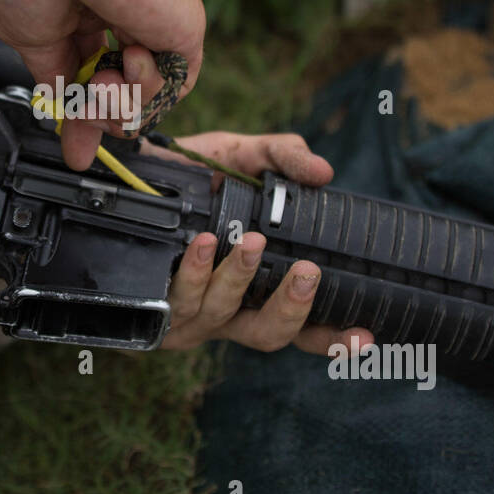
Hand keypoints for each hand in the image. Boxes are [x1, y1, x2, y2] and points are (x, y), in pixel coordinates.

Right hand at [0, 0, 204, 169]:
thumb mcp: (30, 38)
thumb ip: (54, 79)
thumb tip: (64, 116)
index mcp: (82, 11)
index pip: (89, 76)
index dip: (83, 116)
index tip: (75, 149)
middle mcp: (121, 16)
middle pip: (122, 93)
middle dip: (101, 119)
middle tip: (84, 120)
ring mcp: (153, 23)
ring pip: (149, 95)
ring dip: (121, 104)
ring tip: (102, 79)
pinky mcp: (184, 28)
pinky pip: (176, 84)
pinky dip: (149, 89)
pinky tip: (130, 57)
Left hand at [144, 131, 373, 353]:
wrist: (128, 168)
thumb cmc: (194, 174)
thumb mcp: (243, 156)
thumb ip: (283, 158)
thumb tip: (323, 172)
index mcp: (258, 289)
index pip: (303, 327)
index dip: (334, 338)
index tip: (365, 335)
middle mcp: (225, 310)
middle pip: (266, 334)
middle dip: (290, 307)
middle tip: (307, 272)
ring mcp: (185, 312)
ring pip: (218, 312)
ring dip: (237, 278)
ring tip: (250, 243)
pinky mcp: (148, 303)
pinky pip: (174, 297)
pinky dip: (191, 271)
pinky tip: (201, 245)